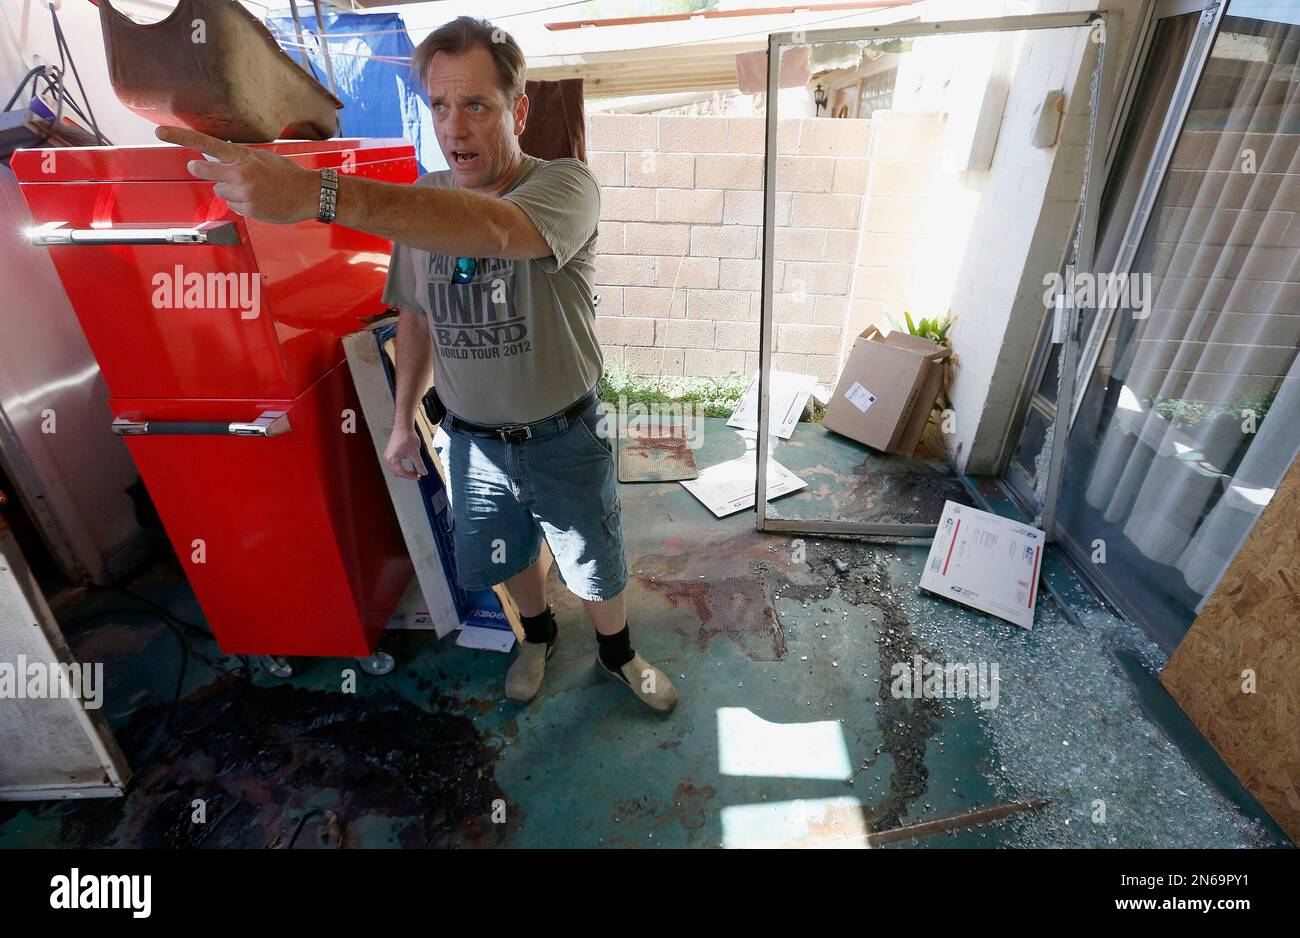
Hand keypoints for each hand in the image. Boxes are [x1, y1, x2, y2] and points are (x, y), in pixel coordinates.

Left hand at [155, 125, 318, 223]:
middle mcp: (239, 174)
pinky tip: (258, 200)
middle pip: (204, 169)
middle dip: (200, 168)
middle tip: (197, 166)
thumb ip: (239, 158)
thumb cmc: (287, 174)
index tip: (160, 133)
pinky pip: (233, 206)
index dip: (181, 137)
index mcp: (243, 157)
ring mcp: (243, 194)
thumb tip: (218, 157)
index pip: (206, 144)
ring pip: (219, 191)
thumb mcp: (263, 158)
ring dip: (229, 190)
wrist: (309, 195)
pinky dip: (241, 203)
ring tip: (251, 189)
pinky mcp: (249, 210)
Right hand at [383, 427, 427, 479]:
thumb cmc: (407, 436)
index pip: (401, 472)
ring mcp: (388, 454)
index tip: (418, 476)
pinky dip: (401, 465)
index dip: (410, 476)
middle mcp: (388, 458)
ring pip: (395, 468)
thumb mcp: (415, 453)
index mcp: (393, 459)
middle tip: (416, 474)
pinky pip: (394, 462)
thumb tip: (423, 472)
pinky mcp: (390, 451)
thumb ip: (419, 464)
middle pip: (396, 472)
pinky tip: (409, 462)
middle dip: (407, 474)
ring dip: (404, 470)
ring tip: (413, 469)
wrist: (403, 426)